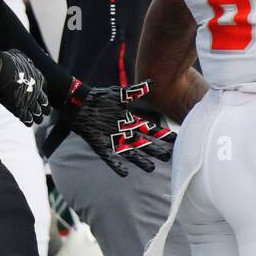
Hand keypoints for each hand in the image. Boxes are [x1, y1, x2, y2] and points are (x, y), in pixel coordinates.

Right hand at [0, 49, 49, 125]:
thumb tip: (25, 60)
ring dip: (38, 116)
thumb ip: (24, 60)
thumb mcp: (19, 56)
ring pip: (37, 112)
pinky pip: (26, 117)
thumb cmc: (6, 62)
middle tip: (45, 111)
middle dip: (44, 107)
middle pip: (44, 102)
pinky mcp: (19, 108)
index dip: (43, 93)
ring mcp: (28, 100)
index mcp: (37, 77)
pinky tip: (29, 123)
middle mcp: (36, 90)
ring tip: (39, 120)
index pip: (44, 88)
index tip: (43, 97)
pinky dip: (28, 121)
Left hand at [44, 79, 174, 176]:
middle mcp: (123, 133)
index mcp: (130, 122)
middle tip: (168, 158)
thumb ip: (136, 91)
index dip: (162, 135)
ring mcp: (112, 140)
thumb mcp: (119, 94)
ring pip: (130, 153)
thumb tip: (152, 83)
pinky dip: (116, 165)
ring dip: (140, 160)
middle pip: (143, 144)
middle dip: (155, 151)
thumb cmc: (100, 98)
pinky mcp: (99, 145)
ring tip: (151, 169)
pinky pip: (109, 157)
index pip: (150, 130)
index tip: (176, 140)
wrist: (79, 103)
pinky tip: (124, 173)